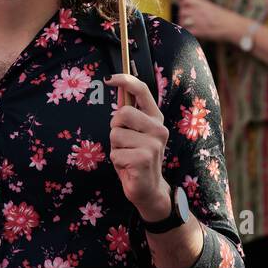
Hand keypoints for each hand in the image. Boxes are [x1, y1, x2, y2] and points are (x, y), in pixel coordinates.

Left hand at [106, 72, 171, 221]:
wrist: (148, 189)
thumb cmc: (136, 158)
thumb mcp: (133, 134)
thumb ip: (128, 113)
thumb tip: (118, 88)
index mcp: (155, 118)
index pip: (142, 91)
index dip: (125, 80)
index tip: (109, 78)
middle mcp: (158, 128)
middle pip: (122, 113)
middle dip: (115, 128)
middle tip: (123, 142)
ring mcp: (153, 143)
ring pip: (116, 135)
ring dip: (115, 148)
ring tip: (127, 156)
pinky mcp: (144, 158)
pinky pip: (115, 154)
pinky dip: (116, 162)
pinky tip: (128, 168)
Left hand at [177, 0, 240, 42]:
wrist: (233, 27)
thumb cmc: (225, 18)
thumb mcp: (212, 8)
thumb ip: (200, 8)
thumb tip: (190, 12)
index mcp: (202, 3)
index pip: (185, 0)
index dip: (185, 6)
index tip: (188, 10)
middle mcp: (198, 10)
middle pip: (182, 12)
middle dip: (183, 17)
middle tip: (188, 22)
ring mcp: (197, 21)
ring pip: (182, 22)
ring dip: (185, 26)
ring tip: (191, 29)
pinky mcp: (199, 31)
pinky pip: (187, 32)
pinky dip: (189, 34)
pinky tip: (195, 35)